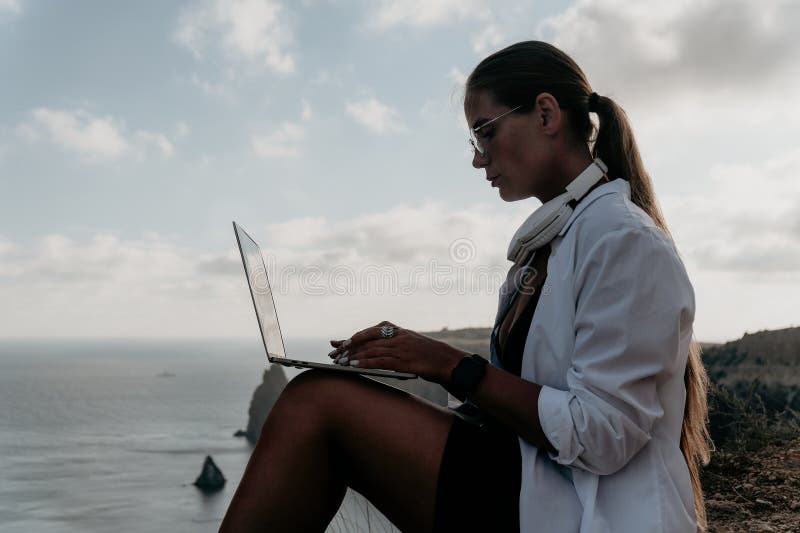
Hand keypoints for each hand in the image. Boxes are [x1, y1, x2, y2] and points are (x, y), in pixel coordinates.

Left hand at [328, 321, 467, 383]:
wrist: (447, 361)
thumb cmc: (426, 355)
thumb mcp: (408, 343)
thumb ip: (390, 343)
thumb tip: (368, 350)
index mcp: (398, 330)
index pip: (369, 332)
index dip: (352, 338)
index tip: (338, 344)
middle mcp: (398, 336)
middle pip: (367, 340)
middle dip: (348, 348)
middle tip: (333, 354)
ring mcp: (401, 348)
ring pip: (371, 350)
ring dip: (353, 357)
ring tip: (339, 362)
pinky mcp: (404, 361)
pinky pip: (380, 361)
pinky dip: (365, 363)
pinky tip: (354, 367)